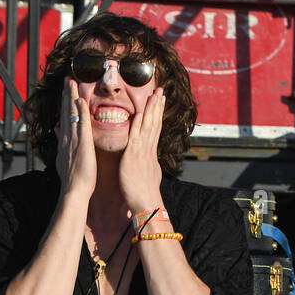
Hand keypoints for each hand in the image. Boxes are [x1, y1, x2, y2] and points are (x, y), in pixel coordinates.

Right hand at [54, 77, 95, 199]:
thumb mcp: (63, 158)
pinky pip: (82, 123)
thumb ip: (61, 143)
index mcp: (64, 141)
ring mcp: (73, 139)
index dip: (64, 103)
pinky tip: (80, 99)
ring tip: (71, 82)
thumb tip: (57, 130)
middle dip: (65, 94)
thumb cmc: (72, 180)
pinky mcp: (82, 143)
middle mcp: (66, 138)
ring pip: (71, 113)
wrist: (73, 191)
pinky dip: (81, 110)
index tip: (65, 92)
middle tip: (66, 79)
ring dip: (71, 96)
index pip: (64, 118)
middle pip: (65, 111)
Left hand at [118, 86, 164, 212]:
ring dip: (152, 108)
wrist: (146, 204)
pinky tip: (142, 111)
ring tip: (155, 94)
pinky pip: (137, 136)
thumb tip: (150, 162)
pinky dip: (140, 123)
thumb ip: (148, 165)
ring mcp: (142, 151)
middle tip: (160, 90)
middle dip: (158, 105)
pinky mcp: (134, 156)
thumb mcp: (149, 175)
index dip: (158, 114)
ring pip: (149, 125)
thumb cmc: (144, 194)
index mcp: (151, 153)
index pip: (156, 129)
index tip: (160, 101)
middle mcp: (149, 149)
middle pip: (155, 123)